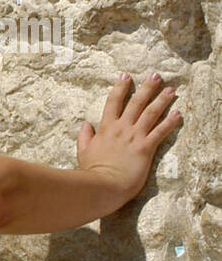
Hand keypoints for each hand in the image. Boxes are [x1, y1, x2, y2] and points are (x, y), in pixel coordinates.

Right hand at [77, 73, 181, 203]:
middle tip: (156, 76)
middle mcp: (122, 128)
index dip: (120, 87)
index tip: (126, 76)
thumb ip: (84, 136)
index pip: (113, 102)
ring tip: (171, 90)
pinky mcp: (146, 147)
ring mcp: (135, 136)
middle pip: (136, 103)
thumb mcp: (83, 151)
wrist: (103, 185)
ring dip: (162, 100)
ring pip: (151, 113)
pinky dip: (170, 122)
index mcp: (106, 127)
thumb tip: (86, 124)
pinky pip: (161, 131)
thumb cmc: (92, 170)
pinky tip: (178, 114)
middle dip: (147, 88)